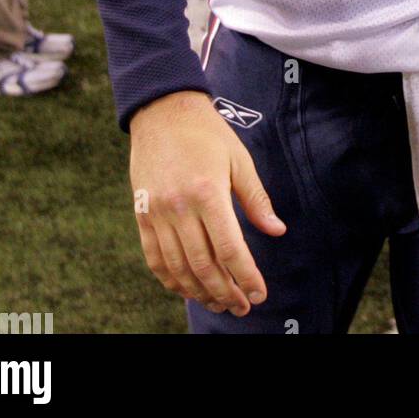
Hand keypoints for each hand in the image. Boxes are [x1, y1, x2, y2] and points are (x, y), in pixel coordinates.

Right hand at [130, 91, 285, 314]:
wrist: (162, 110)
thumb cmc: (207, 133)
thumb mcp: (239, 159)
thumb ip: (256, 199)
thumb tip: (277, 230)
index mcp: (208, 192)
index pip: (229, 249)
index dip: (246, 276)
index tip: (259, 294)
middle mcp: (179, 207)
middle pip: (203, 265)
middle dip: (225, 292)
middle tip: (241, 306)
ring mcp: (157, 212)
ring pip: (178, 267)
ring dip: (199, 292)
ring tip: (218, 301)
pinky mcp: (141, 214)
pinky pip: (154, 257)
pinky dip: (170, 279)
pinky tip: (186, 289)